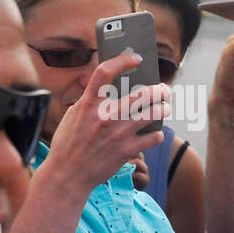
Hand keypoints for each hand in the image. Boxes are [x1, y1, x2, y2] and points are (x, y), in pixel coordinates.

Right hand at [45, 51, 168, 192]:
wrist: (68, 175)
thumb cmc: (70, 143)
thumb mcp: (75, 115)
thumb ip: (92, 100)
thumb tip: (114, 85)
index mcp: (88, 104)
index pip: (104, 72)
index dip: (122, 60)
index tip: (136, 57)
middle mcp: (105, 116)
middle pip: (143, 94)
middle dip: (160, 90)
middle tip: (164, 90)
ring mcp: (118, 134)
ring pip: (154, 114)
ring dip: (164, 109)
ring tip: (165, 108)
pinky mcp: (128, 150)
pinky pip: (154, 137)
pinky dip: (157, 134)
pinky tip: (155, 133)